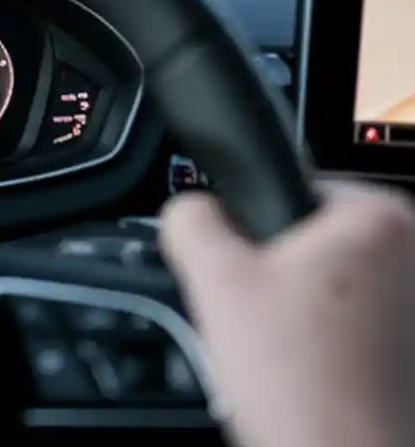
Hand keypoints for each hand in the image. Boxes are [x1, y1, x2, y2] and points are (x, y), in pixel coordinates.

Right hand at [161, 180, 414, 446]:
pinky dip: (340, 340)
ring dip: (312, 308)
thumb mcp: (213, 279)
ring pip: (342, 285)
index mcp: (378, 216)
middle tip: (265, 318)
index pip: (299, 186)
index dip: (258, 229)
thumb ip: (192, 221)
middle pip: (322, 239)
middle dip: (286, 273)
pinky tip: (317, 370)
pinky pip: (364, 324)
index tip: (249, 273)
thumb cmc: (302, 381)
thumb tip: (189, 208)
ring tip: (292, 350)